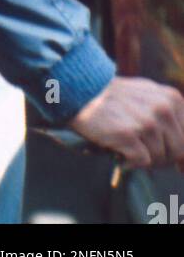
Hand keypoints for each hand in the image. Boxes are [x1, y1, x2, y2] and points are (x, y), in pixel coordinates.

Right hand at [69, 76, 183, 170]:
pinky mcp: (129, 134)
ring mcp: (146, 121)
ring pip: (160, 158)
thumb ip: (171, 116)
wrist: (82, 92)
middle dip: (163, 158)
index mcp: (172, 98)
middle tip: (145, 154)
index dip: (180, 154)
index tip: (177, 164)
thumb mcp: (149, 96)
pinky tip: (120, 153)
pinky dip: (131, 162)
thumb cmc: (116, 99)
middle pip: (178, 151)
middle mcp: (163, 108)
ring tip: (129, 149)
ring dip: (145, 160)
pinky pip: (143, 162)